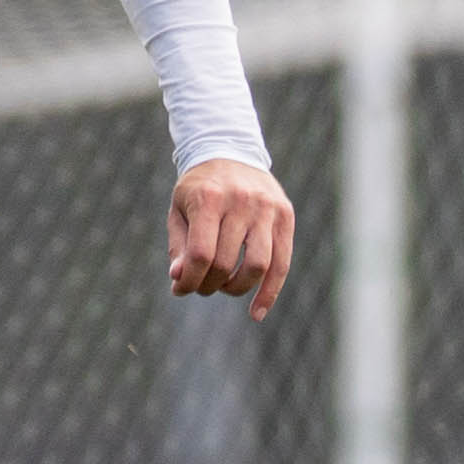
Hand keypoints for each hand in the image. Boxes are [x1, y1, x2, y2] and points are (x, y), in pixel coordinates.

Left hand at [168, 160, 294, 323]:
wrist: (229, 151)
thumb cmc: (198, 189)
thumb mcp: (179, 211)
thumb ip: (179, 246)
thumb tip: (179, 280)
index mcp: (208, 198)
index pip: (200, 254)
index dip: (189, 280)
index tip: (181, 289)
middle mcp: (240, 201)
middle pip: (226, 263)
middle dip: (209, 284)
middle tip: (201, 286)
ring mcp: (267, 208)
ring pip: (258, 266)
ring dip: (237, 289)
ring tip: (224, 287)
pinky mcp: (285, 215)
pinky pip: (282, 263)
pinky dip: (270, 292)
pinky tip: (256, 313)